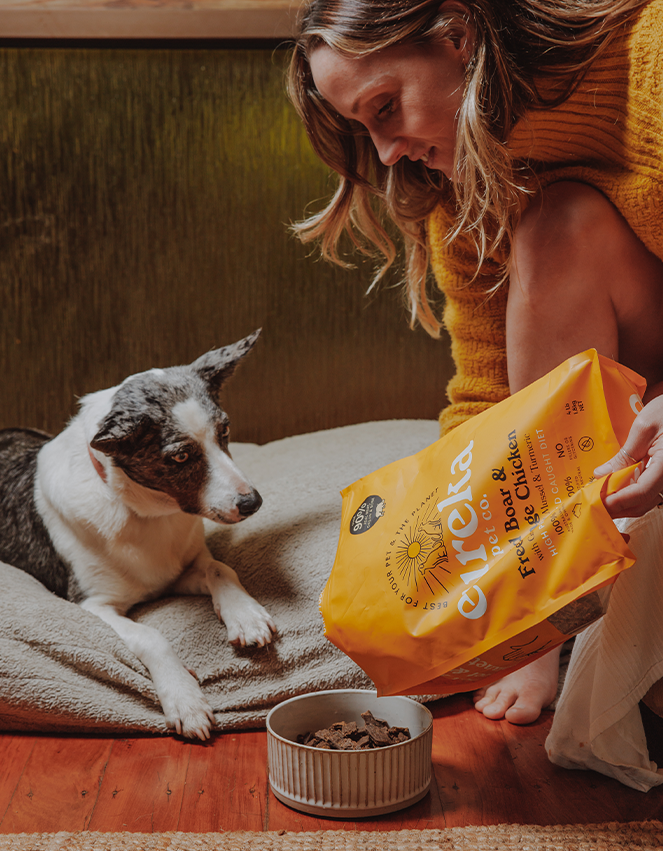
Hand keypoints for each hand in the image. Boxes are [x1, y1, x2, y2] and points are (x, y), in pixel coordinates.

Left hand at [594, 396, 662, 517]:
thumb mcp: (643, 428)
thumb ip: (624, 454)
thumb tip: (602, 474)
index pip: (642, 491)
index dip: (619, 500)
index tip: (598, 501)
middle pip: (643, 502)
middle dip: (617, 507)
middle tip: (593, 503)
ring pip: (645, 501)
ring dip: (622, 504)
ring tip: (599, 498)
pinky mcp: (661, 476)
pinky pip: (647, 492)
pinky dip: (629, 496)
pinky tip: (613, 490)